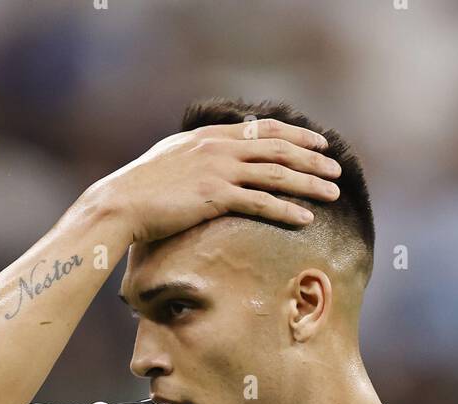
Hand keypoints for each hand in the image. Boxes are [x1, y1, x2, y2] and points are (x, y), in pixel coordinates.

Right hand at [90, 117, 341, 243]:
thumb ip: (197, 156)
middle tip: (336, 170)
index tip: (320, 144)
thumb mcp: (173, 161)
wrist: (121, 203)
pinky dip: (286, 210)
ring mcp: (218, 170)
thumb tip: (210, 163)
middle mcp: (219, 147)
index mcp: (211, 136)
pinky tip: (306, 219)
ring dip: (308, 184)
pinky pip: (260, 202)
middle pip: (278, 149)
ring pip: (275, 174)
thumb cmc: (142, 189)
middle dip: (312, 159)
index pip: (265, 130)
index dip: (296, 136)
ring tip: (332, 194)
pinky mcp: (215, 196)